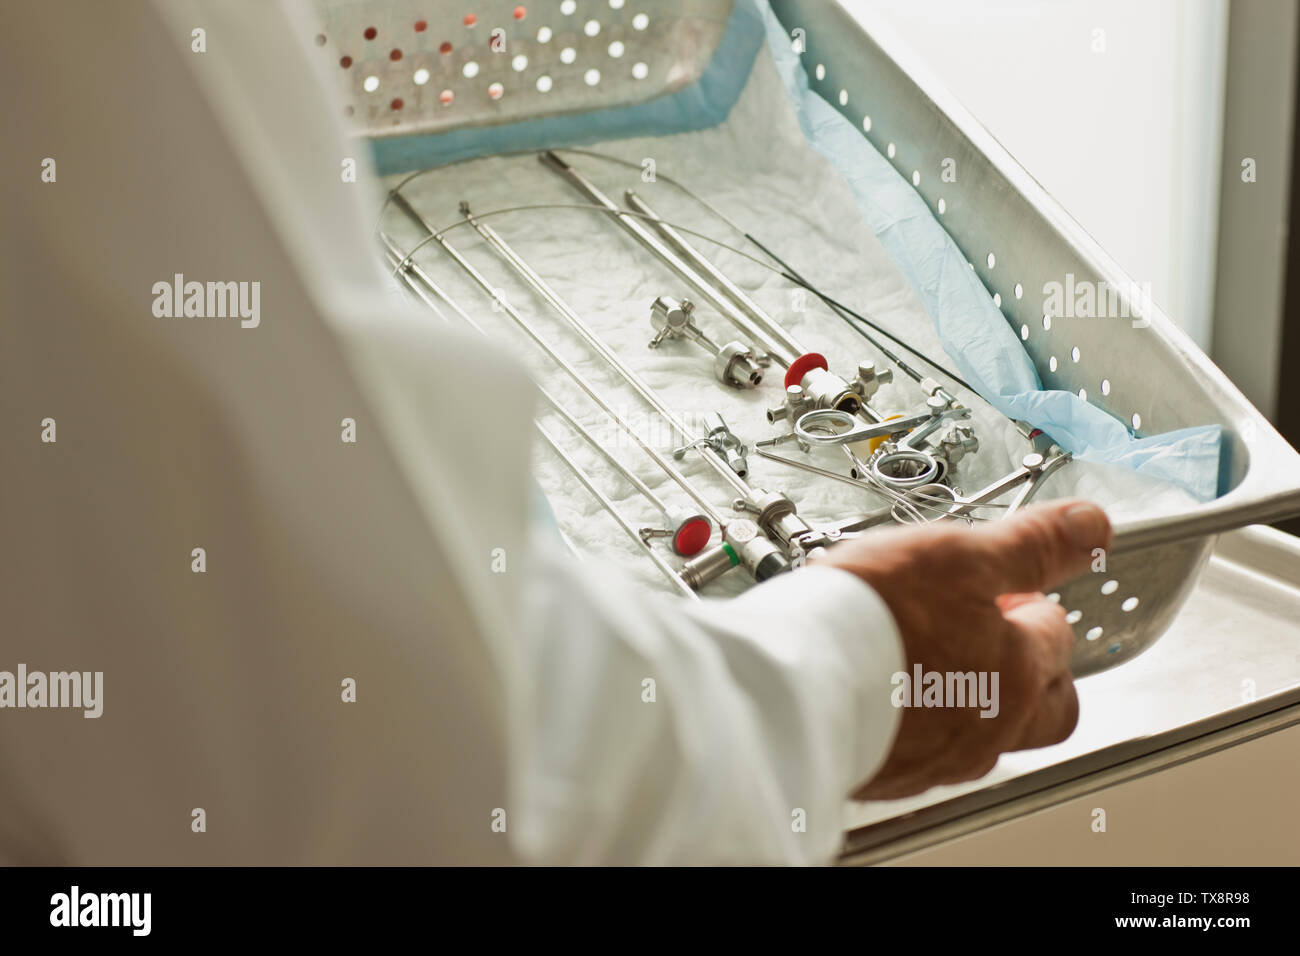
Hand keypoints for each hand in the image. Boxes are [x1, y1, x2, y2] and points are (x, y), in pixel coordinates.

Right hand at [814, 498, 1111, 800]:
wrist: (790, 685)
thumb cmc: (872, 622)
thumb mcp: (959, 556)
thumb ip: (1028, 545)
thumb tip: (1088, 527)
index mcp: (1018, 674)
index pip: (1059, 636)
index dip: (1036, 602)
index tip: (1009, 586)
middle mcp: (988, 729)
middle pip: (1046, 707)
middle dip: (1034, 669)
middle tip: (993, 631)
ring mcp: (938, 759)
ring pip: (982, 732)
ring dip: (970, 694)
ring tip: (926, 652)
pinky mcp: (887, 774)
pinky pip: (921, 749)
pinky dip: (915, 718)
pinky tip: (882, 686)